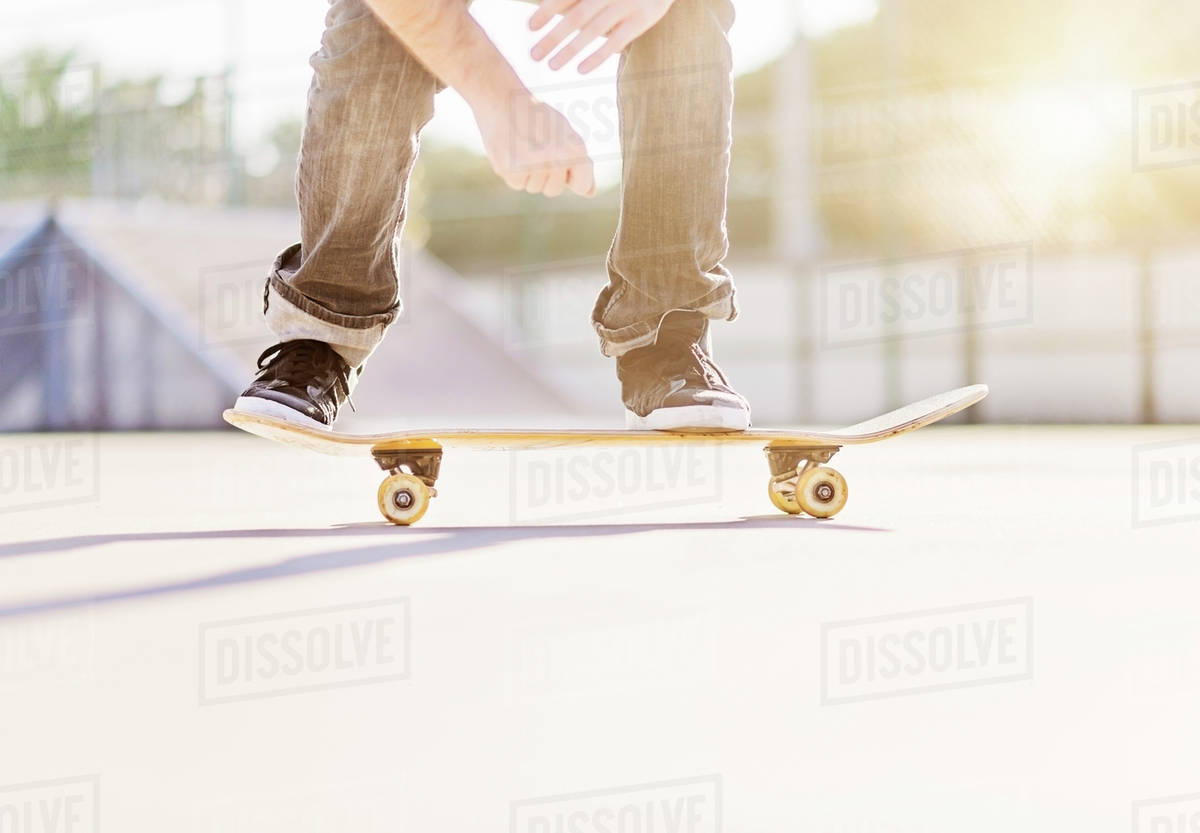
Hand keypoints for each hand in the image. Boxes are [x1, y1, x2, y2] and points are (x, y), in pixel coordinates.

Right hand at [471, 90, 595, 197]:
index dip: (570, 177)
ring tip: (522, 148)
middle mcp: (556, 158)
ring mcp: (532, 165)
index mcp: (575, 148)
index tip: (560, 162)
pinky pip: (517, 185)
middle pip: (554, 190)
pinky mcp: (510, 169)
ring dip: (529, 174)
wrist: (502, 99)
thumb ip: (580, 164)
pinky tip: (511, 151)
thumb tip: (590, 194)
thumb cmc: (537, 118)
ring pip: (535, 188)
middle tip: (536, 148)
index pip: (582, 186)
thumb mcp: (565, 134)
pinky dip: (513, 173)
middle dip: (546, 176)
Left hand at [529, 0, 673, 72]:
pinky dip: (597, 56)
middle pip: (576, 17)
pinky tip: (581, 70)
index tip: (530, 27)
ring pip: (593, 30)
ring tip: (552, 66)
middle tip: (534, 55)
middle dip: (553, 37)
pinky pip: (617, 41)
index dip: (546, 10)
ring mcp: (626, 4)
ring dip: (570, 50)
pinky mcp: (642, 19)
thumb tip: (550, 9)